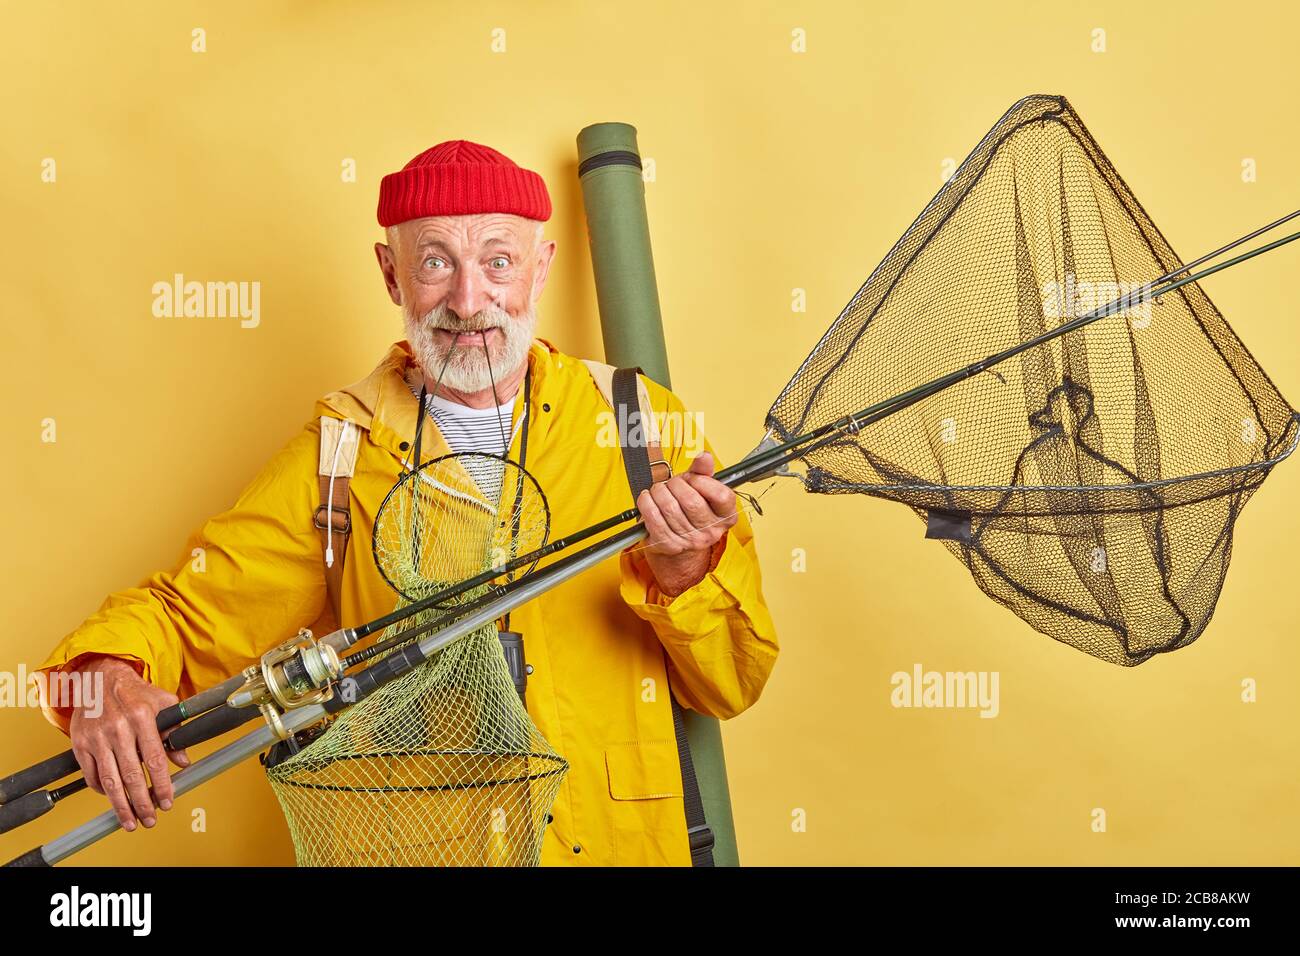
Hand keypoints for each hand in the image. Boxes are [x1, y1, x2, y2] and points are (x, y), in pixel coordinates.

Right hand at [67, 655, 189, 831]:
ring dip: (121, 805)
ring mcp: (97, 737)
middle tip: (151, 819)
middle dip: (142, 802)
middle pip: (131, 775)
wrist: (101, 678)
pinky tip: (113, 798)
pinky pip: (91, 775)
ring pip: (110, 780)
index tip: (168, 801)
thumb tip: (184, 761)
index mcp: (142, 717)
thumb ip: (175, 731)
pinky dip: (102, 790)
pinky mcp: (80, 743)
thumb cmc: (137, 693)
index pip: (155, 760)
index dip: (162, 785)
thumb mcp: (164, 704)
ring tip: (131, 821)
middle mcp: (118, 728)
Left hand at [635, 451, 737, 597]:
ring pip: (669, 506)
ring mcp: (690, 541)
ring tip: (659, 490)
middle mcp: (711, 532)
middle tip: (671, 484)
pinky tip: (647, 498)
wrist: (680, 549)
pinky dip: (646, 502)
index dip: (702, 481)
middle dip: (676, 484)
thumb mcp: (702, 491)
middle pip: (691, 500)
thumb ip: (703, 472)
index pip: (721, 495)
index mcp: (726, 516)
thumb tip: (704, 457)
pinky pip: (653, 517)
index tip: (692, 478)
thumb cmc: (690, 513)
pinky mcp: (668, 544)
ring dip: (659, 491)